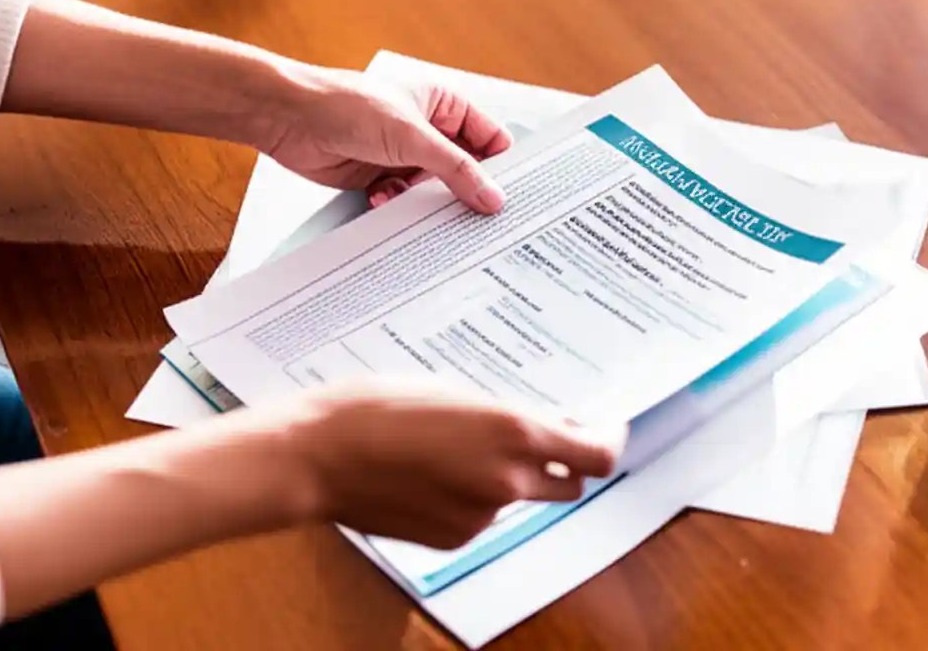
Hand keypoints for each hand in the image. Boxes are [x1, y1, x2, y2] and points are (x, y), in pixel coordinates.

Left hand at [257, 66, 513, 212]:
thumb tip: (493, 196)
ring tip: (420, 207)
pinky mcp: (381, 175)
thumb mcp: (412, 137)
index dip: (502, 167)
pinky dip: (397, 204)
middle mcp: (427, 128)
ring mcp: (403, 153)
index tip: (510, 196)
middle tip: (477, 217)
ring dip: (426, 201)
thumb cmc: (344, 104)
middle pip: (464, 169)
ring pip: (433, 189)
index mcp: (443, 104)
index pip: (490, 138)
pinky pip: (404, 200)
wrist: (287, 118)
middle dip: (464, 191)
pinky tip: (382, 197)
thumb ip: (457, 170)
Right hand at [282, 378, 624, 548]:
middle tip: (548, 437)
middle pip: (571, 484)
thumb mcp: (456, 391)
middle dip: (565, 462)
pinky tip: (435, 473)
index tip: (605, 430)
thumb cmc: (376, 409)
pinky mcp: (455, 538)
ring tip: (459, 447)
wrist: (318, 455)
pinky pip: (484, 516)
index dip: (608, 442)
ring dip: (510, 477)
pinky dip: (474, 497)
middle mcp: (507, 480)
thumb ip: (509, 414)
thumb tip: (547, 426)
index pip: (597, 454)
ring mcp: (482, 515)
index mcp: (513, 431)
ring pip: (521, 498)